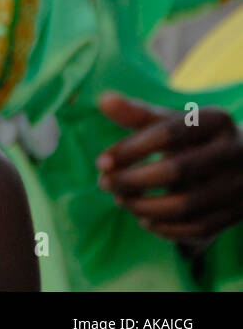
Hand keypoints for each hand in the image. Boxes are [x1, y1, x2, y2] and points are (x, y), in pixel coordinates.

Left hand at [97, 92, 242, 250]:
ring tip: (120, 200)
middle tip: (104, 184)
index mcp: (214, 121)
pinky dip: (165, 228)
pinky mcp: (238, 213)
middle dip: (132, 180)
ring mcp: (239, 185)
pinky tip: (143, 219)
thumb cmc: (192, 136)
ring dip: (143, 207)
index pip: (166, 134)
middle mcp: (234, 152)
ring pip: (186, 205)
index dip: (129, 149)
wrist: (241, 161)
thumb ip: (136, 114)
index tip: (101, 162)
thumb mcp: (169, 121)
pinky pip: (199, 228)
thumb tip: (103, 100)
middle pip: (176, 170)